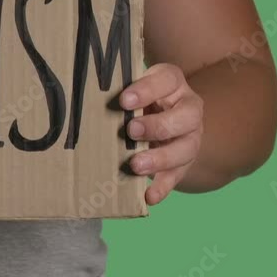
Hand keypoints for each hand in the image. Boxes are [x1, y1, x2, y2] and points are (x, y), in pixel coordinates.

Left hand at [121, 63, 203, 204]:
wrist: (162, 118)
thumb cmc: (137, 100)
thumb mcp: (132, 89)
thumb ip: (120, 94)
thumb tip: (85, 99)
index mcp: (172, 83)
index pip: (166, 80)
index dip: (146, 89)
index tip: (123, 100)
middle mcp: (188, 109)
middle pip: (186, 116)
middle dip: (158, 125)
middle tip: (131, 131)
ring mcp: (190, 137)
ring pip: (186, 149)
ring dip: (160, 158)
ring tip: (136, 165)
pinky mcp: (185, 162)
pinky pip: (178, 175)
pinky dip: (163, 187)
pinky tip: (148, 196)